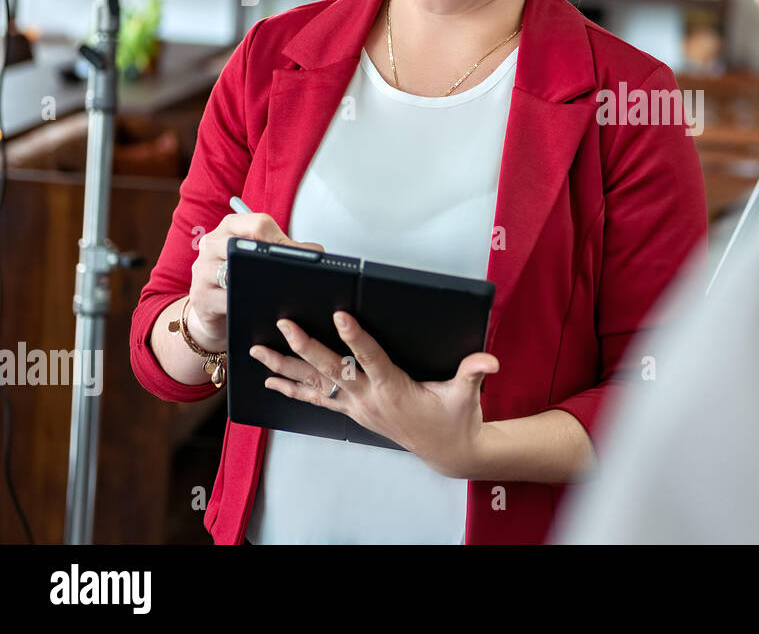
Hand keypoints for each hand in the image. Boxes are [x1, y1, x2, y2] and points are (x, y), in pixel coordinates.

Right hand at [188, 212, 322, 350]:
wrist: (215, 314)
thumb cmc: (246, 279)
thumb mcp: (264, 260)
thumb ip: (289, 251)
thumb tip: (317, 252)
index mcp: (231, 227)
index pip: (258, 223)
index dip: (282, 240)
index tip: (298, 257)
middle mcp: (211, 243)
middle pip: (242, 245)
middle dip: (269, 261)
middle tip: (289, 275)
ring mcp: (202, 270)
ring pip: (232, 273)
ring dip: (257, 284)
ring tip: (276, 292)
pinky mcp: (200, 296)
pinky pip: (226, 299)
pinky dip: (246, 303)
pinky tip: (261, 308)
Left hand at [251, 311, 499, 479]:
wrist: (448, 452)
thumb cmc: (456, 419)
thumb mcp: (466, 395)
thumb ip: (473, 373)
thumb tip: (489, 362)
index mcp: (394, 389)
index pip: (370, 360)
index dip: (355, 337)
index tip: (340, 315)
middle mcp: (369, 399)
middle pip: (332, 369)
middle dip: (305, 347)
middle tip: (284, 326)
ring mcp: (357, 408)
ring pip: (315, 385)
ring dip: (285, 368)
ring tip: (259, 353)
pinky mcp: (354, 413)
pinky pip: (317, 400)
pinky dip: (293, 390)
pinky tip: (272, 383)